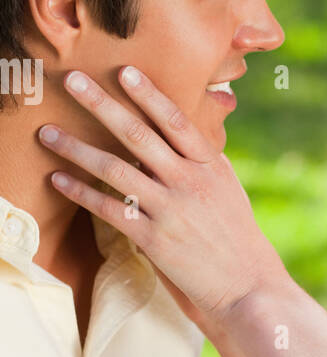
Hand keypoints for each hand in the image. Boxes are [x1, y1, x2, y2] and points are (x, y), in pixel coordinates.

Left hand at [38, 68, 287, 320]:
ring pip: (115, 170)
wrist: (248, 286)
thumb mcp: (229, 189)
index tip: (124, 71)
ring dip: (77, 149)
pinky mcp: (154, 239)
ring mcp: (171, 210)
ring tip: (48, 133)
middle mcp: (190, 182)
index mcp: (211, 166)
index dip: (149, 94)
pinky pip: (109, 209)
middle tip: (72, 80)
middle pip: (139, 135)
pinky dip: (81, 193)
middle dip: (102, 104)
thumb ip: (204, 161)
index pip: (176, 121)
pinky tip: (58, 180)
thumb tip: (184, 132)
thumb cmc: (237, 237)